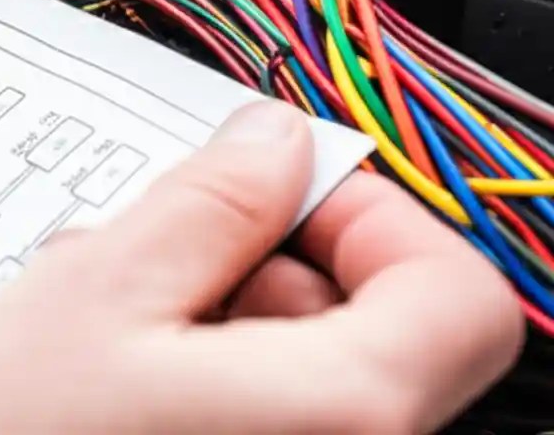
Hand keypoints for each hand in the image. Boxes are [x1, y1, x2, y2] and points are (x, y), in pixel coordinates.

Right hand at [0, 102, 524, 433]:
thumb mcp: (95, 294)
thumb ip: (210, 205)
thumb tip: (276, 146)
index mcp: (338, 423)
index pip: (457, 298)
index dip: (376, 220)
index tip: (282, 191)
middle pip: (376, 332)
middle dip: (269, 263)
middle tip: (159, 247)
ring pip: (300, 370)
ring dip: (212, 311)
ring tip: (102, 313)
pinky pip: (252, 415)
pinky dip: (192, 368)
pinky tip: (102, 364)